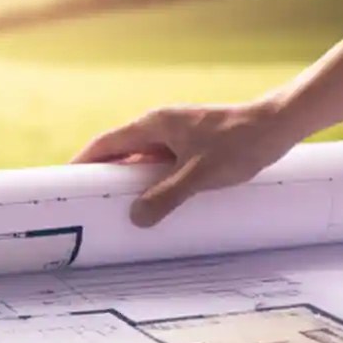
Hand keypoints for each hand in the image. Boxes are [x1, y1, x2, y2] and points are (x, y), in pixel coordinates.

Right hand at [72, 97, 309, 227]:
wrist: (278, 125)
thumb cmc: (239, 144)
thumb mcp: (199, 176)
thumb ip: (166, 197)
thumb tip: (135, 218)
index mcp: (152, 124)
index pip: (105, 144)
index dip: (82, 163)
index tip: (64, 182)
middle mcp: (159, 125)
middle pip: (119, 152)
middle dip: (102, 176)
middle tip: (86, 203)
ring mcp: (176, 133)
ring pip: (141, 159)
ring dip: (129, 180)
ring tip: (116, 208)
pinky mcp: (192, 142)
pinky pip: (160, 162)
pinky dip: (151, 179)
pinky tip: (155, 200)